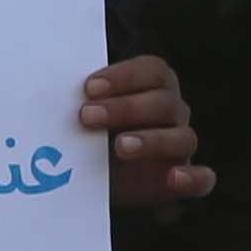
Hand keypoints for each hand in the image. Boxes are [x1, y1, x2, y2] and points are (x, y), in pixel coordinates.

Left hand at [77, 54, 208, 210]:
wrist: (88, 174)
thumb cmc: (87, 132)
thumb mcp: (81, 114)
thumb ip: (78, 100)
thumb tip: (48, 89)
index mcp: (154, 85)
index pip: (153, 71)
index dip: (124, 77)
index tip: (89, 88)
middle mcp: (172, 111)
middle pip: (163, 103)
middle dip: (124, 108)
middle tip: (87, 117)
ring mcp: (180, 145)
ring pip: (183, 137)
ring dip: (152, 140)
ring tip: (120, 147)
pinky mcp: (183, 179)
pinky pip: (202, 179)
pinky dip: (192, 178)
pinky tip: (173, 178)